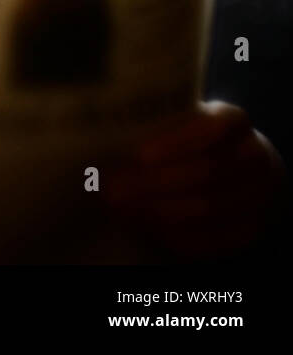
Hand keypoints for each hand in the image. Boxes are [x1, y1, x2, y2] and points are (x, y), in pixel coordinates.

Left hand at [103, 100, 285, 260]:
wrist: (233, 168)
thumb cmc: (187, 138)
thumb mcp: (176, 122)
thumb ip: (152, 125)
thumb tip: (102, 133)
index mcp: (233, 121)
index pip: (215, 125)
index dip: (179, 140)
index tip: (140, 153)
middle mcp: (254, 156)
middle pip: (207, 172)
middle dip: (154, 182)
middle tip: (112, 187)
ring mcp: (258, 195)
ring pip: (209, 208)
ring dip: (157, 210)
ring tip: (118, 207)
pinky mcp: (249, 229)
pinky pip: (213, 239)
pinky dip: (173, 235)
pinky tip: (141, 225)